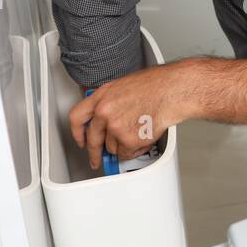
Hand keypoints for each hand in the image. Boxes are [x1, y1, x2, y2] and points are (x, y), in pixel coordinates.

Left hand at [68, 61, 197, 170]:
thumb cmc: (154, 86)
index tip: (80, 140)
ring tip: (138, 133)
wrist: (170, 92)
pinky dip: (135, 150)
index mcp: (101, 96)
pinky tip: (143, 137)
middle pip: (92, 140)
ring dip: (123, 146)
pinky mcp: (128, 140)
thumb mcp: (122, 87)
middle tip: (97, 159)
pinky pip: (127, 153)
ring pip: (112, 148)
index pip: (77, 117)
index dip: (77, 132)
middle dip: (95, 153)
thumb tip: (105, 119)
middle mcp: (104, 112)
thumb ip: (109, 103)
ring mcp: (115, 127)